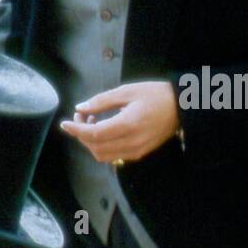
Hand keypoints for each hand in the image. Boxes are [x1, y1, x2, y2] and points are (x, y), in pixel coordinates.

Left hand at [60, 82, 179, 163]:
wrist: (182, 107)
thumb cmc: (156, 94)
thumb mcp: (128, 91)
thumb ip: (102, 101)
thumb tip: (80, 108)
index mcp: (128, 124)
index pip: (94, 134)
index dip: (76, 130)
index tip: (64, 123)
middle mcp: (131, 142)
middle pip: (95, 147)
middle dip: (82, 134)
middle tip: (81, 117)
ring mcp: (136, 151)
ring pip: (103, 155)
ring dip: (91, 143)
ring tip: (92, 123)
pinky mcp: (139, 153)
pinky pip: (114, 156)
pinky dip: (102, 146)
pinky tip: (104, 131)